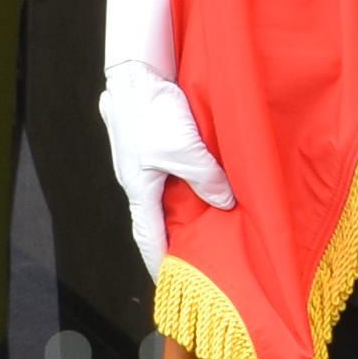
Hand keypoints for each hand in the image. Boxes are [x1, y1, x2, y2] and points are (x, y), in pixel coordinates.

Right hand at [99, 67, 237, 279]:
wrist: (134, 74)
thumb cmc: (153, 112)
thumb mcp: (185, 150)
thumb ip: (206, 179)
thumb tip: (224, 202)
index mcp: (140, 189)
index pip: (148, 238)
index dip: (158, 263)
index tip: (167, 284)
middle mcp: (136, 181)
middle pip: (152, 220)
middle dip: (168, 241)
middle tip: (190, 260)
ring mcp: (138, 163)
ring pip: (158, 197)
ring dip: (174, 213)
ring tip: (197, 228)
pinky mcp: (144, 146)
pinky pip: (161, 177)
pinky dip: (175, 189)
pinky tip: (192, 186)